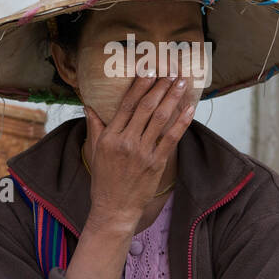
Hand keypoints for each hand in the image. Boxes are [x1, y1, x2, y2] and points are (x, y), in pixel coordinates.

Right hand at [82, 70, 194, 232]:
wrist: (114, 208)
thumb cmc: (104, 180)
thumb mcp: (94, 152)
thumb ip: (95, 127)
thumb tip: (89, 106)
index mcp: (109, 136)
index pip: (127, 104)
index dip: (140, 85)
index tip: (150, 70)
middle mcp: (126, 142)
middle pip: (146, 107)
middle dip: (160, 87)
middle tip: (171, 71)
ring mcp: (142, 153)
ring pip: (160, 119)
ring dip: (172, 98)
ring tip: (181, 82)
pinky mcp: (156, 163)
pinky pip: (172, 138)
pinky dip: (182, 122)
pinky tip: (189, 108)